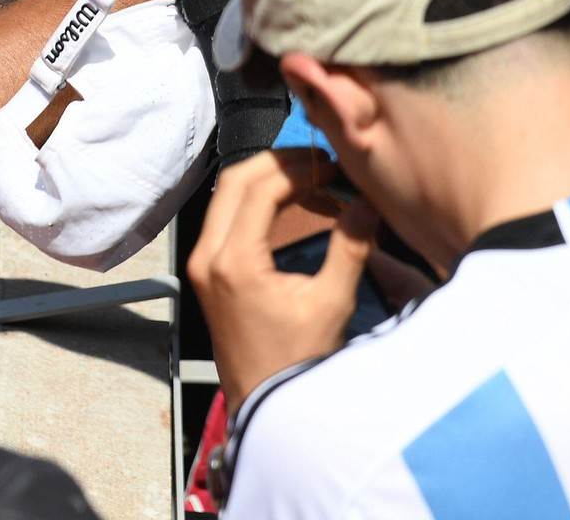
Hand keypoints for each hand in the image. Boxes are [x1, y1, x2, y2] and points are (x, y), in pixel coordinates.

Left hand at [189, 150, 379, 414]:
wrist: (264, 405)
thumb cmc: (297, 363)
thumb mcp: (331, 304)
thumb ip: (350, 247)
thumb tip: (368, 203)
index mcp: (233, 262)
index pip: (259, 189)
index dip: (298, 168)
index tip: (332, 166)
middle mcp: (207, 256)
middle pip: (234, 181)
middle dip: (278, 164)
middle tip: (320, 164)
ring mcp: (201, 263)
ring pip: (226, 196)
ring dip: (266, 180)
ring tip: (314, 182)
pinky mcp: (206, 271)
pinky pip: (225, 217)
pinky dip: (256, 202)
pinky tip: (294, 206)